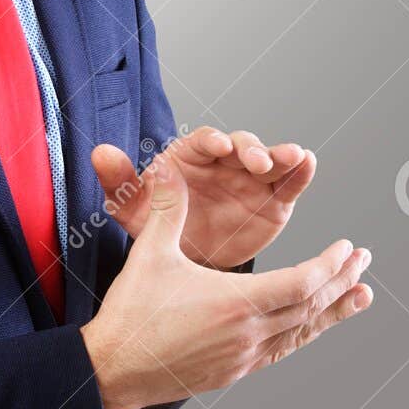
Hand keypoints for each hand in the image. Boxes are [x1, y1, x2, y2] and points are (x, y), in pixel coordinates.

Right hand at [80, 158, 371, 408]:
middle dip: (341, 281)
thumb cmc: (131, 313)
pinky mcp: (235, 370)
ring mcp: (244, 356)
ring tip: (362, 296)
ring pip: (302, 332)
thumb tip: (169, 172)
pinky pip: (282, 349)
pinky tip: (313, 326)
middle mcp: (248, 333)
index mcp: (235, 302)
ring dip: (333, 311)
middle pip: (311, 306)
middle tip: (364, 262)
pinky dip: (305, 332)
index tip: (348, 247)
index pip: (303, 282)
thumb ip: (167, 210)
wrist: (113, 368)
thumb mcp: (150, 254)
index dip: (330, 265)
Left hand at [92, 129, 314, 268]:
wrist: (187, 266)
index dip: (210, 142)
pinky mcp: (274, 200)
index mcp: (189, 158)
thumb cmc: (158, 229)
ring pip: (270, 160)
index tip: (216, 146)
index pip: (202, 142)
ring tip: (294, 156)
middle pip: (241, 146)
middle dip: (250, 150)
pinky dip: (301, 171)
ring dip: (282, 154)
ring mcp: (252, 179)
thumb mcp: (134, 210)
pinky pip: (289, 183)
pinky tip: (308, 163)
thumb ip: (120, 182)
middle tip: (257, 161)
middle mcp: (224, 162)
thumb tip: (100, 152)